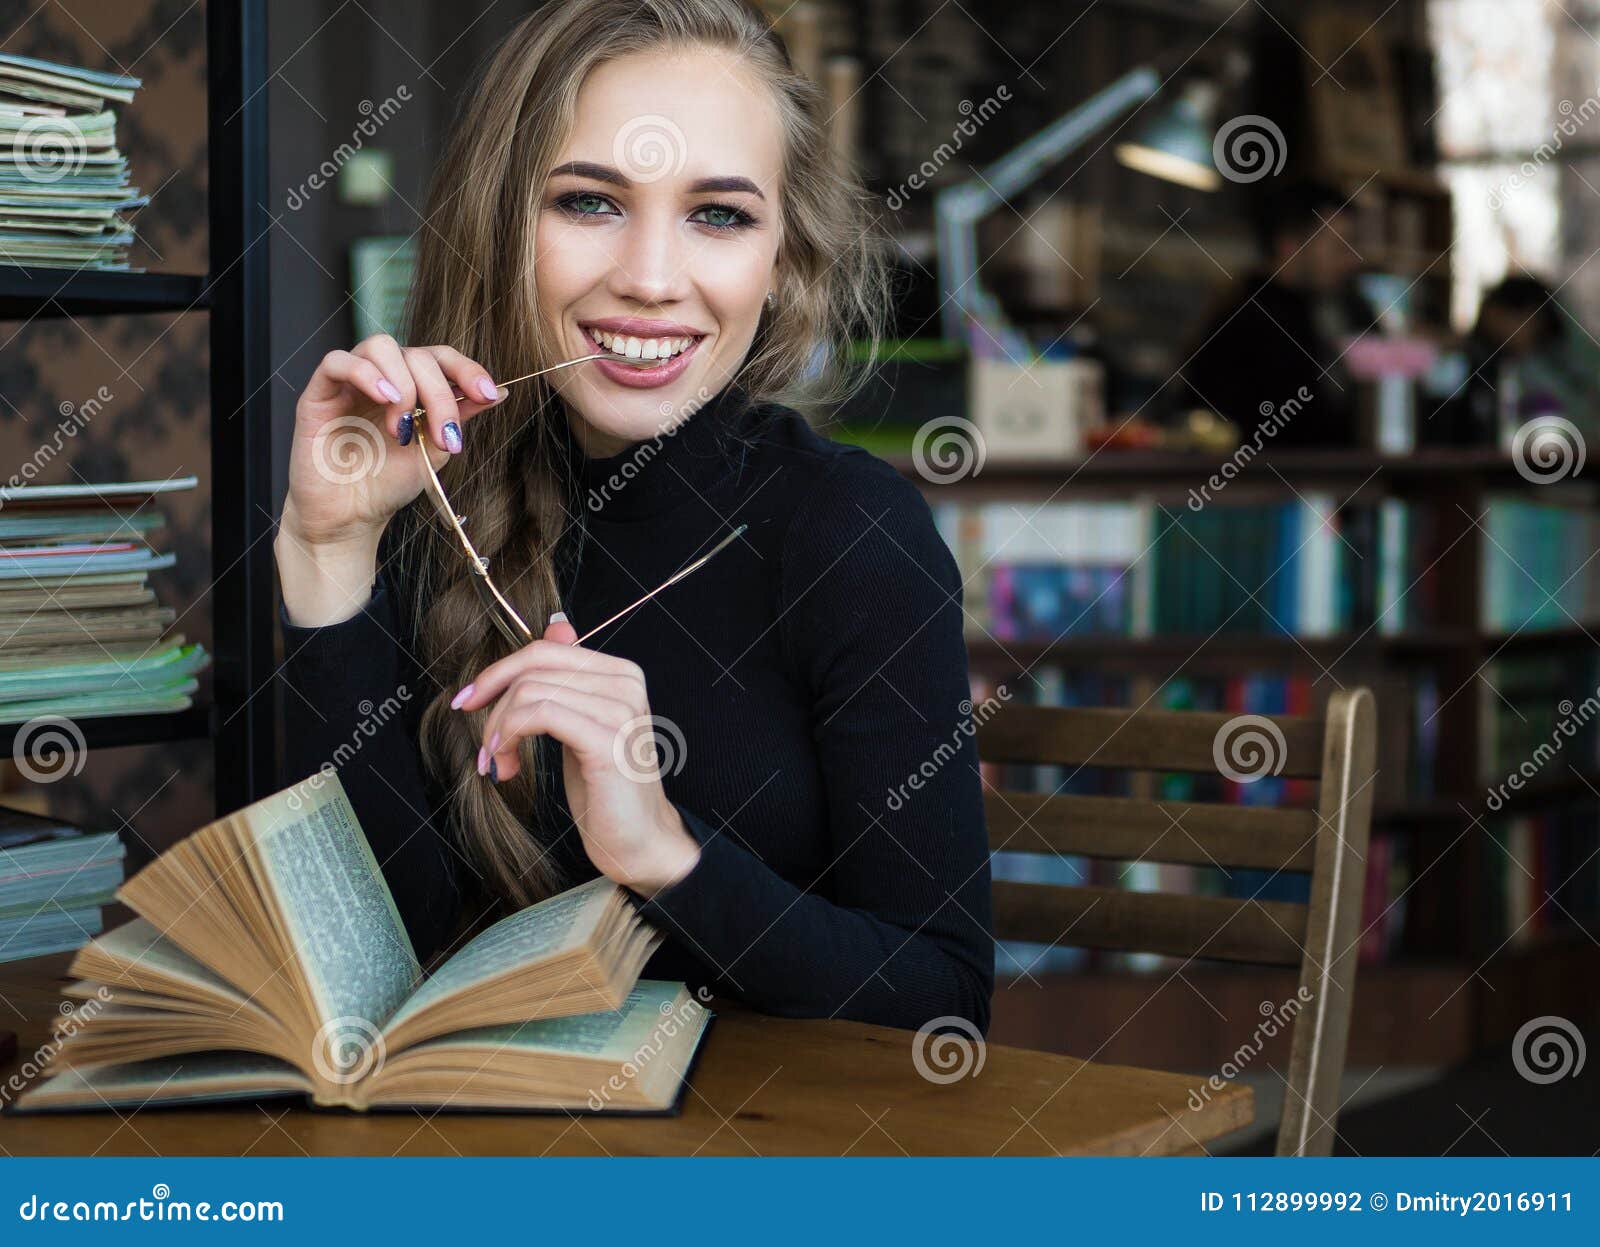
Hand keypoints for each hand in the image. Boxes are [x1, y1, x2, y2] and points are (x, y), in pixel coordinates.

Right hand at [277, 335, 502, 623]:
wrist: (351, 518)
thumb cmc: (388, 484)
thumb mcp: (435, 450)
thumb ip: (459, 417)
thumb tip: (500, 392)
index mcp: (412, 386)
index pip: (441, 358)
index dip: (467, 369)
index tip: (487, 394)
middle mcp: (383, 378)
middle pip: (417, 355)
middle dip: (438, 393)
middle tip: (443, 434)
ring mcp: (350, 382)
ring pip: (380, 346)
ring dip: (404, 382)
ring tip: (404, 426)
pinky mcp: (319, 393)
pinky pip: (337, 361)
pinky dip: (365, 374)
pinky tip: (385, 399)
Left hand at [451, 616, 701, 896]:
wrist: (640, 841)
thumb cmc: (606, 789)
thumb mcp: (580, 725)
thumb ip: (568, 680)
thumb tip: (557, 626)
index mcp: (620, 673)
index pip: (545, 650)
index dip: (498, 672)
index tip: (468, 701)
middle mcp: (625, 683)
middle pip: (533, 666)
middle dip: (492, 701)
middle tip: (482, 745)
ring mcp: (619, 709)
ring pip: (529, 692)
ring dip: (498, 730)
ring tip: (498, 765)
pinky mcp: (606, 739)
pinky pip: (539, 714)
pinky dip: (508, 736)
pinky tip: (505, 766)